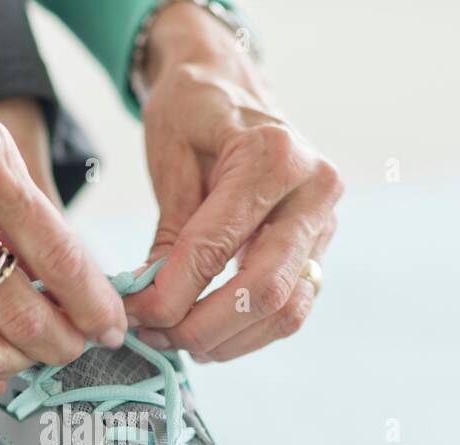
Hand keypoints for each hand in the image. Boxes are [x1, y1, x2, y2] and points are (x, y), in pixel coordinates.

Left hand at [123, 3, 342, 361]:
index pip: (217, 248)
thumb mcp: (171, 156)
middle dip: (202, 328)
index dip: (171, 294)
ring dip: (227, 341)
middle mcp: (314, 189)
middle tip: (156, 338)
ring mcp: (325, 222)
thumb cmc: (195, 112)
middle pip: (263, 290)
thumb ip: (170, 233)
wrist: (233, 87)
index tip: (134, 316)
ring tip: (176, 340)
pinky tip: (207, 334)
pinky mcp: (320, 248)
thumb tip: (153, 306)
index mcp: (273, 155)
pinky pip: (291, 311)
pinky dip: (247, 334)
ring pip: (285, 311)